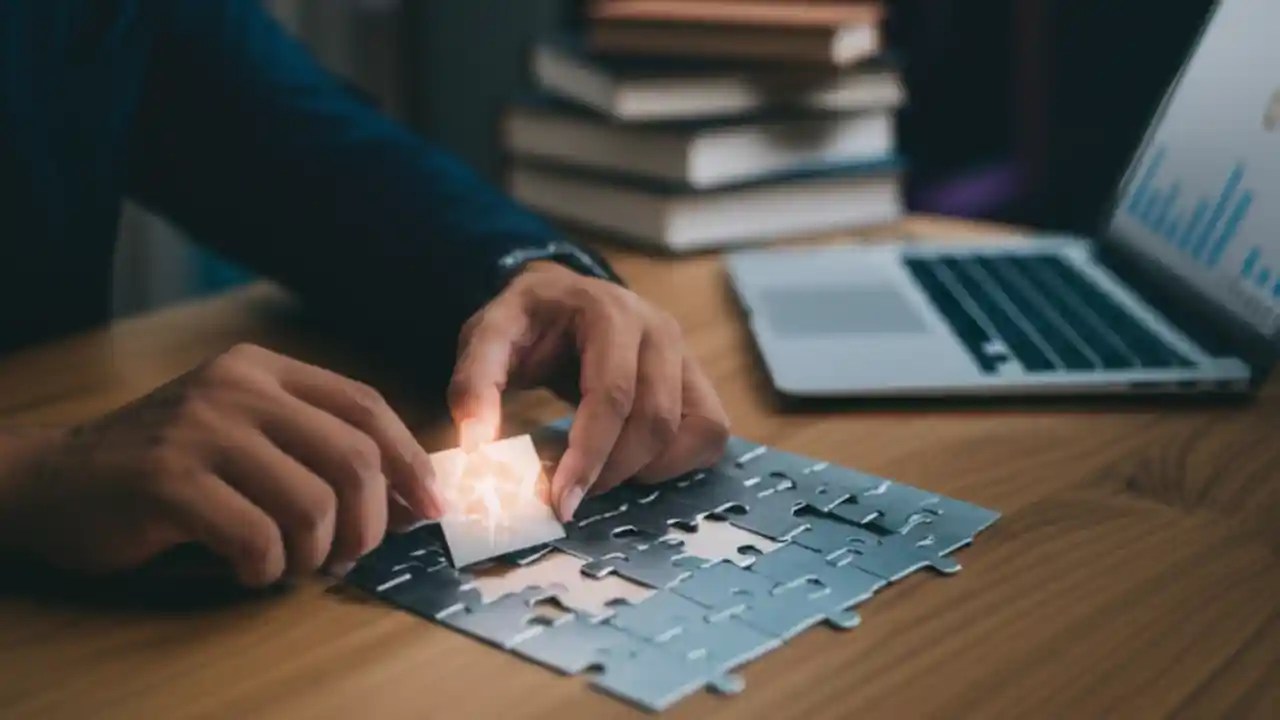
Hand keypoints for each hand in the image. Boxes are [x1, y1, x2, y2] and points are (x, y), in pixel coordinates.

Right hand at [0, 344, 438, 586]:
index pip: (366, 406)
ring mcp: (201, 428)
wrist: (54, 480)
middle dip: (371, 521)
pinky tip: (246, 568)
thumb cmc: (167, 466)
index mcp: (265, 369)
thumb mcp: (243, 432)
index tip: (430, 508)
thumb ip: (314, 447)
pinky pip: (257, 538)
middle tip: (353, 555)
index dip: (411, 462)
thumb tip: (406, 498)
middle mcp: (237, 387)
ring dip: (316, 554)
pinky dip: (265, 569)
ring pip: (313, 504)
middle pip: (354, 457)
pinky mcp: (168, 478)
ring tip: (291, 563)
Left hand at [448, 261, 729, 520]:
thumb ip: (475, 384)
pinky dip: (676, 463)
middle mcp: (660, 329)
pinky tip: (632, 465)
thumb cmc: (528, 321)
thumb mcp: (486, 337)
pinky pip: (710, 433)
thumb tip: (477, 445)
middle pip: (655, 420)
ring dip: (644, 470)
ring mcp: (687, 354)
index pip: (613, 394)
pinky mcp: (699, 379)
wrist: (563, 297)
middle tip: (568, 496)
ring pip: (690, 432)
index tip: (560, 502)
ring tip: (596, 476)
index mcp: (609, 312)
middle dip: (612, 471)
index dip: (589, 455)